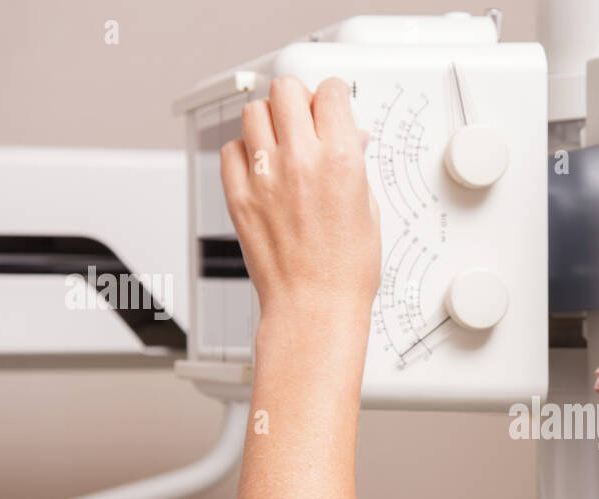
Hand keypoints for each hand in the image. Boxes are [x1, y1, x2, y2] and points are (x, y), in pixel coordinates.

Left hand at [219, 76, 379, 336]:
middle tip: (304, 118)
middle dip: (298, 99)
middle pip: (286, 90)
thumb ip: (355, 166)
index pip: (330, 92)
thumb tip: (351, 141)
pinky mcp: (239, 196)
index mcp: (340, 161)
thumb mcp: (368, 211)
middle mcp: (300, 162)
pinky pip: (231, 149)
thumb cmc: (345, 273)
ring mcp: (265, 177)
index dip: (332, 96)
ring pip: (254, 111)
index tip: (331, 106)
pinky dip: (244, 150)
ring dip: (269, 120)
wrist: (313, 309)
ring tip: (280, 141)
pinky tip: (260, 166)